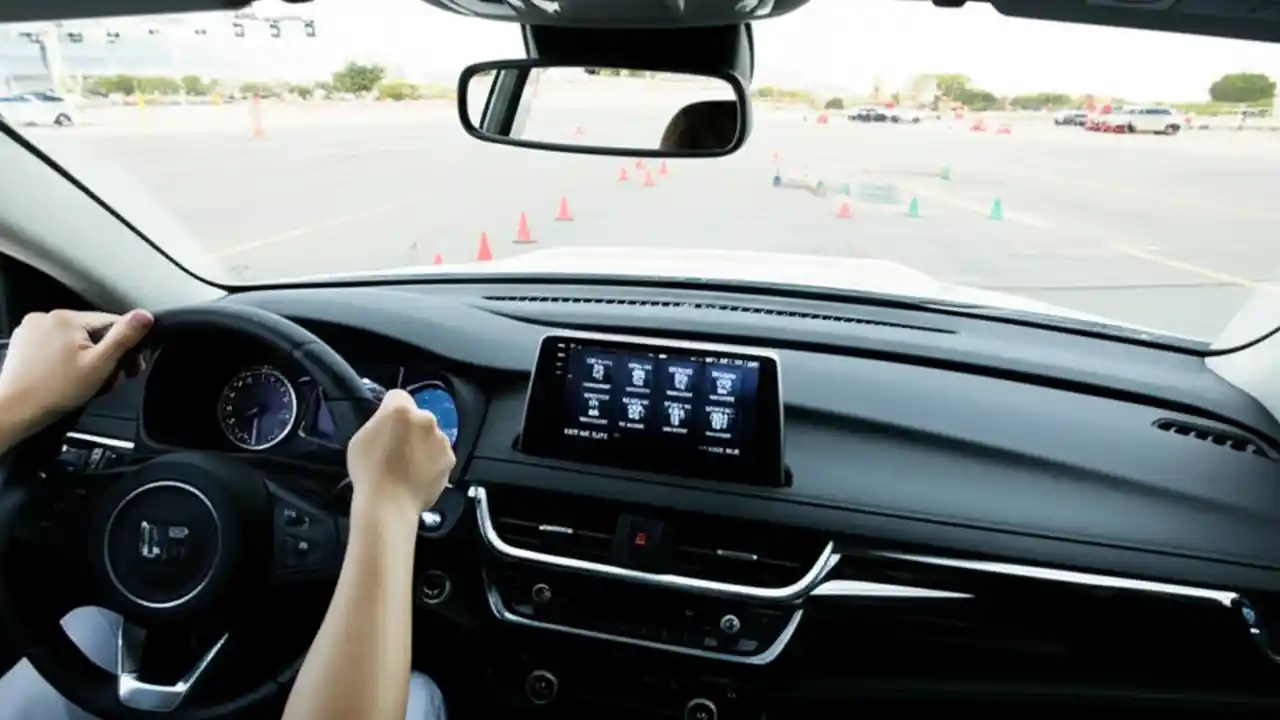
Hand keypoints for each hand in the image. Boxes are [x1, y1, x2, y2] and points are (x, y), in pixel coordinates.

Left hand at [0, 309, 152, 442]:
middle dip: (106, 355)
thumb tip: (145, 315)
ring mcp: (31, 329)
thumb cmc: (57, 390)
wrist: (16, 410)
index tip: (131, 368)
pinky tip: (67, 375)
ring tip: (87, 381)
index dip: (126, 346)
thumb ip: (124, 338)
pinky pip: (55, 344)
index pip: (111, 323)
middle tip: (110, 380)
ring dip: (87, 357)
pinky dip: (65, 358)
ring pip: (75, 339)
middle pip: (92, 332)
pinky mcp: (23, 342)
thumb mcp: (100, 364)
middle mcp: (46, 317)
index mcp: (67, 318)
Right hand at [346, 389, 454, 515]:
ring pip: (431, 435)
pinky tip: (420, 475)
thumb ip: (379, 423)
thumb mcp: (361, 438)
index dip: (391, 409)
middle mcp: (426, 418)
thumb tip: (389, 424)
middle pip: (418, 416)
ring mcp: (441, 439)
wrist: (389, 503)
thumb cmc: (368, 471)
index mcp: (400, 410)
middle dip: (410, 427)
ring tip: (410, 466)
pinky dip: (433, 461)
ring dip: (423, 444)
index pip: (398, 396)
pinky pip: (440, 454)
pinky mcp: (450, 458)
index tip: (386, 425)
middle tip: (398, 448)